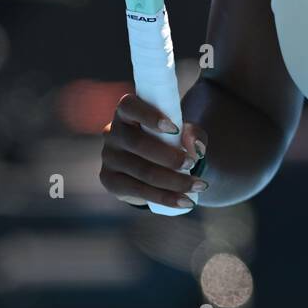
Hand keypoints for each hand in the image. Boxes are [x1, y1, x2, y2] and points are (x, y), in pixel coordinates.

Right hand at [99, 94, 206, 210]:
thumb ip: (192, 134)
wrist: (152, 164)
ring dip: (174, 181)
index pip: (129, 106)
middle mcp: (112, 132)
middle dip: (169, 156)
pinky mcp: (110, 181)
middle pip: (138, 144)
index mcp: (126, 112)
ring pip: (142, 171)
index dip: (150, 116)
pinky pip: (138, 191)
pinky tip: (186, 201)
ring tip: (199, 184)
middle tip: (193, 163)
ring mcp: (109, 158)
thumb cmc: (168, 139)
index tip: (174, 129)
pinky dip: (165, 197)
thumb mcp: (183, 132)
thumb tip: (195, 148)